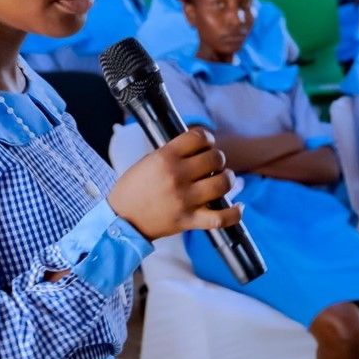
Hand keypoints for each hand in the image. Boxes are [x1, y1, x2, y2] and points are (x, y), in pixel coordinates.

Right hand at [108, 128, 242, 240]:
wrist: (121, 220)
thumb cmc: (134, 188)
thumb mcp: (149, 161)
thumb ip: (174, 153)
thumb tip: (201, 146)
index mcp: (165, 158)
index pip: (199, 137)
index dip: (207, 138)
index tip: (206, 144)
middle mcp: (177, 176)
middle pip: (216, 158)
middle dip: (217, 159)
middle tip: (212, 164)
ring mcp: (185, 200)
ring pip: (223, 183)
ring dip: (227, 179)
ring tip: (221, 180)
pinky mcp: (189, 221)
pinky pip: (221, 218)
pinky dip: (234, 213)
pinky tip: (238, 206)